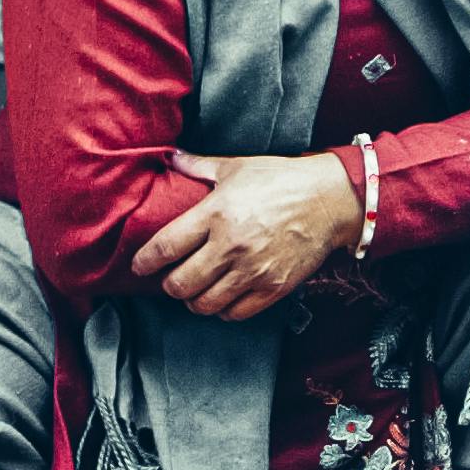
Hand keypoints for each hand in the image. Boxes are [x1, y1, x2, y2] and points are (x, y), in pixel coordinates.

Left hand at [133, 148, 360, 318]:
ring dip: (194, 301)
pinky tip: (223, 298)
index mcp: (216, 213)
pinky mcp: (273, 287)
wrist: (330, 200)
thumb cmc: (281, 179)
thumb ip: (199, 166)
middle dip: (169, 285)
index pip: (166, 247)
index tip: (139, 266)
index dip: (145, 261)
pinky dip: (223, 310)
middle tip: (172, 278)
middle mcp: (230, 245)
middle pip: (180, 284)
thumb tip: (172, 157)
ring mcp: (253, 269)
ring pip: (204, 304)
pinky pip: (235, 312)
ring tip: (196, 291)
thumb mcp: (237, 167)